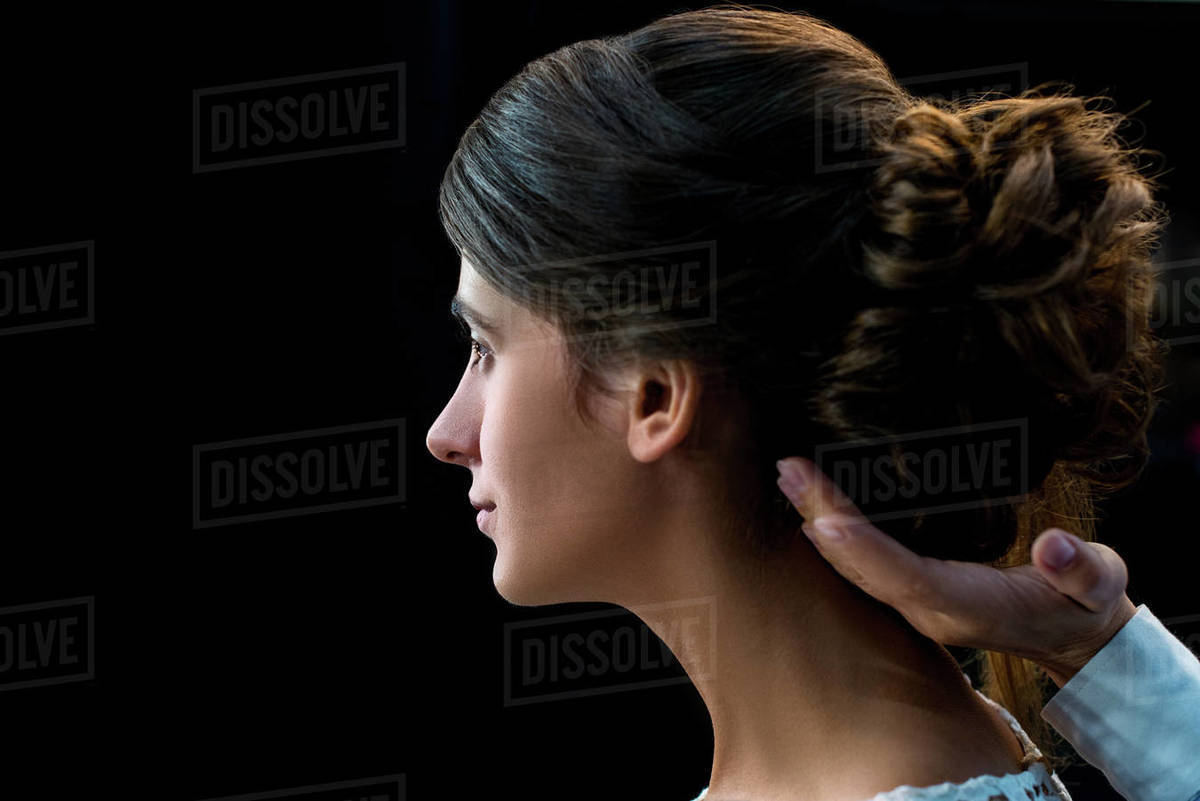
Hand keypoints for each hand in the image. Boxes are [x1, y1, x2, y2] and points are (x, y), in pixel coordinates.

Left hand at [776, 456, 1137, 686]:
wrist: (1072, 638)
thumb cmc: (1083, 602)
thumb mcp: (1098, 584)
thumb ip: (1082, 570)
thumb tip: (1056, 545)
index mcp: (967, 607)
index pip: (906, 577)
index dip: (864, 549)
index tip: (824, 518)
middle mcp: (928, 609)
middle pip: (864, 567)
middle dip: (824, 518)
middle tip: (788, 470)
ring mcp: (915, 604)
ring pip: (856, 566)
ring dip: (819, 520)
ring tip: (787, 475)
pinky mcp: (911, 592)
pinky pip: (863, 564)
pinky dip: (835, 533)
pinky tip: (811, 504)